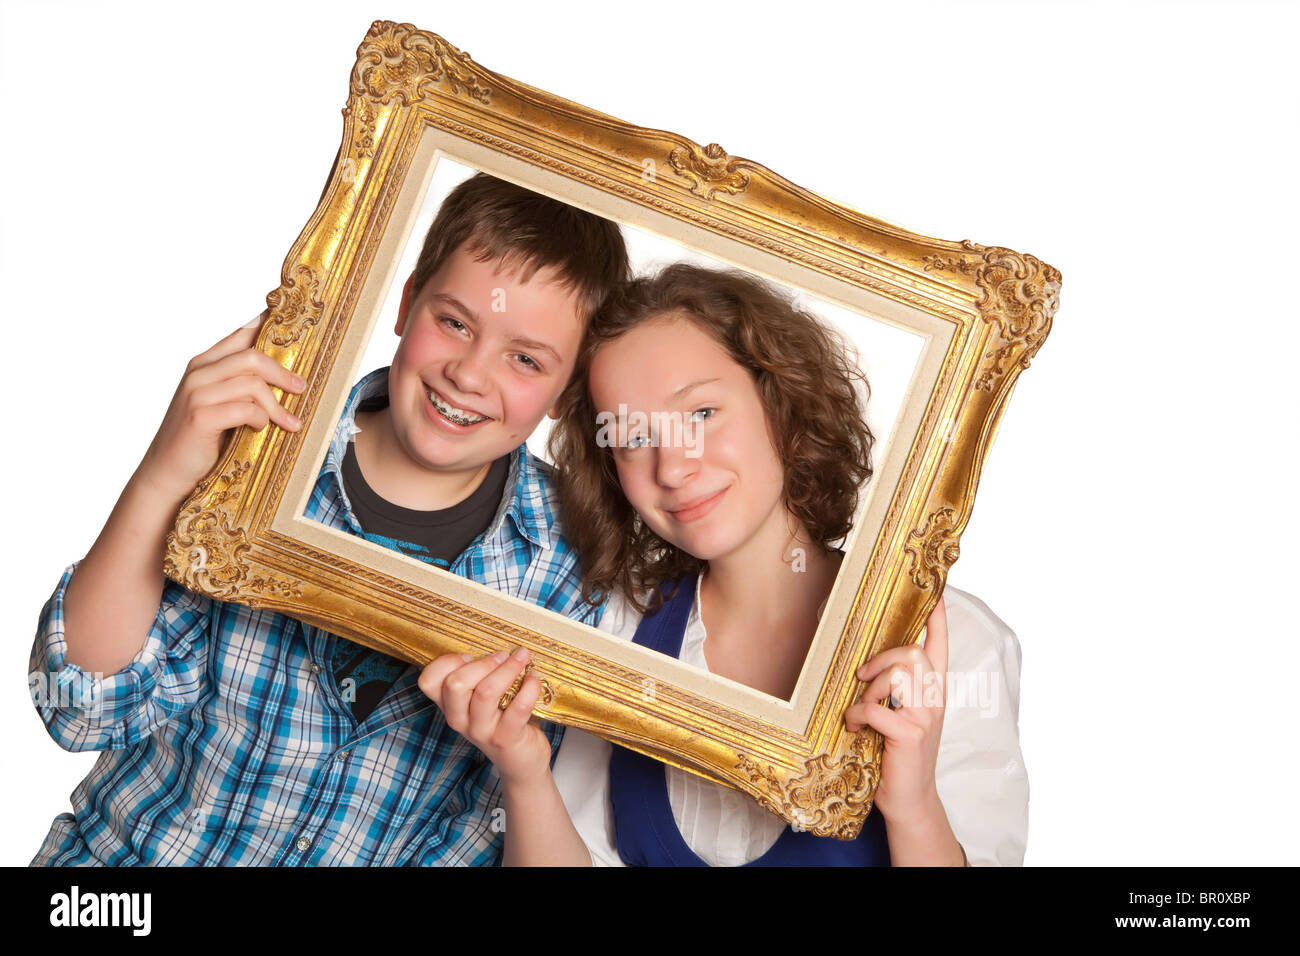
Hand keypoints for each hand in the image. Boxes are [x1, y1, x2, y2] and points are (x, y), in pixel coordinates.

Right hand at [136, 311, 304, 501]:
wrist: (167, 471)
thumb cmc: (201, 438)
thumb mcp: (220, 403)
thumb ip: (241, 383)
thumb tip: (286, 374)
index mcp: (203, 364)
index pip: (241, 334)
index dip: (269, 326)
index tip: (296, 327)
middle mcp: (198, 373)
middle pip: (252, 356)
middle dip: (282, 373)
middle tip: (301, 388)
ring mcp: (196, 394)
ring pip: (252, 384)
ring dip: (276, 405)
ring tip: (288, 422)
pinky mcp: (200, 417)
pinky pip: (245, 409)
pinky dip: (260, 419)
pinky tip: (261, 430)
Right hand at [418, 647, 552, 789]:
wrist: (520, 763)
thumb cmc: (503, 721)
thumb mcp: (482, 701)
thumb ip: (479, 677)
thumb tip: (494, 644)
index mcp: (450, 706)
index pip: (428, 681)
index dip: (446, 662)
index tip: (469, 656)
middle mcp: (460, 720)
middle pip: (455, 683)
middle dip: (483, 663)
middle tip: (504, 655)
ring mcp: (481, 731)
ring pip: (486, 692)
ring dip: (508, 669)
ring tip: (522, 659)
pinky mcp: (505, 739)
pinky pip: (517, 707)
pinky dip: (529, 687)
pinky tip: (534, 679)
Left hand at [844, 596, 948, 823]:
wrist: (910, 799)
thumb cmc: (898, 754)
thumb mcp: (902, 715)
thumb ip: (896, 688)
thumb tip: (866, 663)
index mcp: (934, 691)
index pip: (940, 646)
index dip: (938, 618)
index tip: (938, 591)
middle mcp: (935, 699)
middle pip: (912, 652)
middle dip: (880, 659)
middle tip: (863, 676)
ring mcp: (926, 717)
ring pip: (895, 675)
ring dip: (869, 690)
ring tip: (862, 711)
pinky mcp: (910, 734)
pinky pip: (874, 708)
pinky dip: (856, 715)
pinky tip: (853, 727)